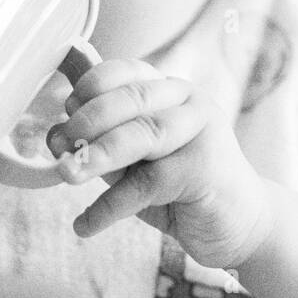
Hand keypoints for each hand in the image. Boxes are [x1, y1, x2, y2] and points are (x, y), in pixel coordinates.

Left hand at [46, 57, 273, 269]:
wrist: (242, 226)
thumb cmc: (181, 189)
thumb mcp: (138, 159)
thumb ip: (105, 141)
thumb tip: (55, 133)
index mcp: (171, 92)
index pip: (128, 71)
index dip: (92, 84)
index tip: (65, 108)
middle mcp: (190, 103)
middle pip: (133, 98)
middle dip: (89, 119)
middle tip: (59, 143)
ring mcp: (203, 134)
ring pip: (143, 135)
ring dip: (98, 154)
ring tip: (66, 174)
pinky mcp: (205, 172)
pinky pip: (147, 185)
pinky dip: (110, 206)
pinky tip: (84, 224)